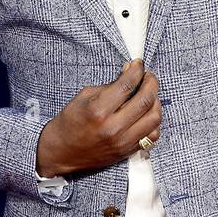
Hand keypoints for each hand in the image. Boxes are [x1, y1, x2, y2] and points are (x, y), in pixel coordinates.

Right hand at [36, 58, 161, 176]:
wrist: (61, 152)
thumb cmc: (70, 122)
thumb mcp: (84, 96)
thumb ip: (110, 85)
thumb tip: (130, 71)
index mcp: (98, 110)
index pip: (127, 84)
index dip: (137, 70)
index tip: (138, 64)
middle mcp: (113, 127)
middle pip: (145, 100)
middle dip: (151, 82)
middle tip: (149, 76)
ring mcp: (123, 142)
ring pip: (154, 118)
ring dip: (156, 101)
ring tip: (149, 94)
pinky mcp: (128, 151)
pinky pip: (153, 135)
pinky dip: (154, 121)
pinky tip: (147, 113)